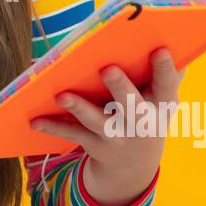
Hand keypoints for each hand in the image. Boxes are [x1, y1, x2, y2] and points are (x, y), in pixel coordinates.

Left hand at [30, 47, 184, 205]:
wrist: (134, 167)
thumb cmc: (147, 116)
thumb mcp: (162, 100)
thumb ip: (166, 73)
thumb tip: (170, 38)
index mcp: (161, 106)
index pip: (167, 86)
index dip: (165, 69)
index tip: (160, 49)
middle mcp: (141, 123)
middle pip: (131, 105)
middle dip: (120, 87)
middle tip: (107, 69)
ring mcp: (117, 136)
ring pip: (96, 121)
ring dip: (79, 108)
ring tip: (62, 96)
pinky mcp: (95, 145)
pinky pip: (72, 134)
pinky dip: (53, 126)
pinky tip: (35, 119)